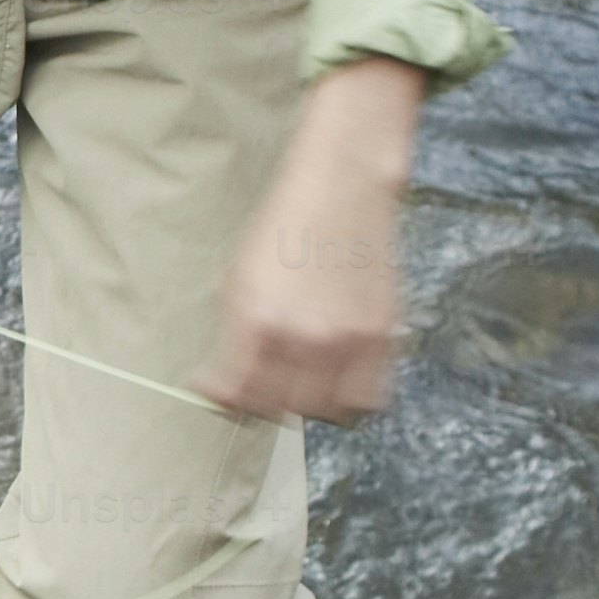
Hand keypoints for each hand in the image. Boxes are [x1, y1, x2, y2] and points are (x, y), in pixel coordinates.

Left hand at [190, 58, 426, 421]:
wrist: (343, 186)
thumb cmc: (285, 226)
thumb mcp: (239, 278)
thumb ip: (229, 339)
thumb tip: (215, 386)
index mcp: (260, 321)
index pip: (239, 395)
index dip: (225, 400)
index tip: (220, 391)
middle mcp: (306, 338)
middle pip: (282, 409)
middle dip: (262, 402)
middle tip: (257, 384)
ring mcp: (350, 340)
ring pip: (326, 411)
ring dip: (306, 405)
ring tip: (295, 380)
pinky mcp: (383, 334)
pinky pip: (368, 398)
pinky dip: (348, 398)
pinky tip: (332, 375)